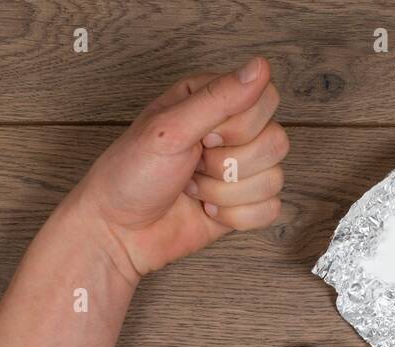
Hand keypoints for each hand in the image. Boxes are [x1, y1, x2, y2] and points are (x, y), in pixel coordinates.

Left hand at [70, 56, 288, 279]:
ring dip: (226, 193)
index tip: (203, 137)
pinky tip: (207, 210)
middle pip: (275, 141)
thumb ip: (218, 98)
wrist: (118, 231)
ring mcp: (239, 170)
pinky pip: (270, 210)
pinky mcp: (243, 205)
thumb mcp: (169, 128)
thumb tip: (259, 68)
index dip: (238, 126)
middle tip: (193, 165)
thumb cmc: (130, 174)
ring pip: (274, 178)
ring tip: (192, 189)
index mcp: (213, 100)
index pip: (265, 100)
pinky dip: (236, 216)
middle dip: (228, 164)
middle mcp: (231, 132)